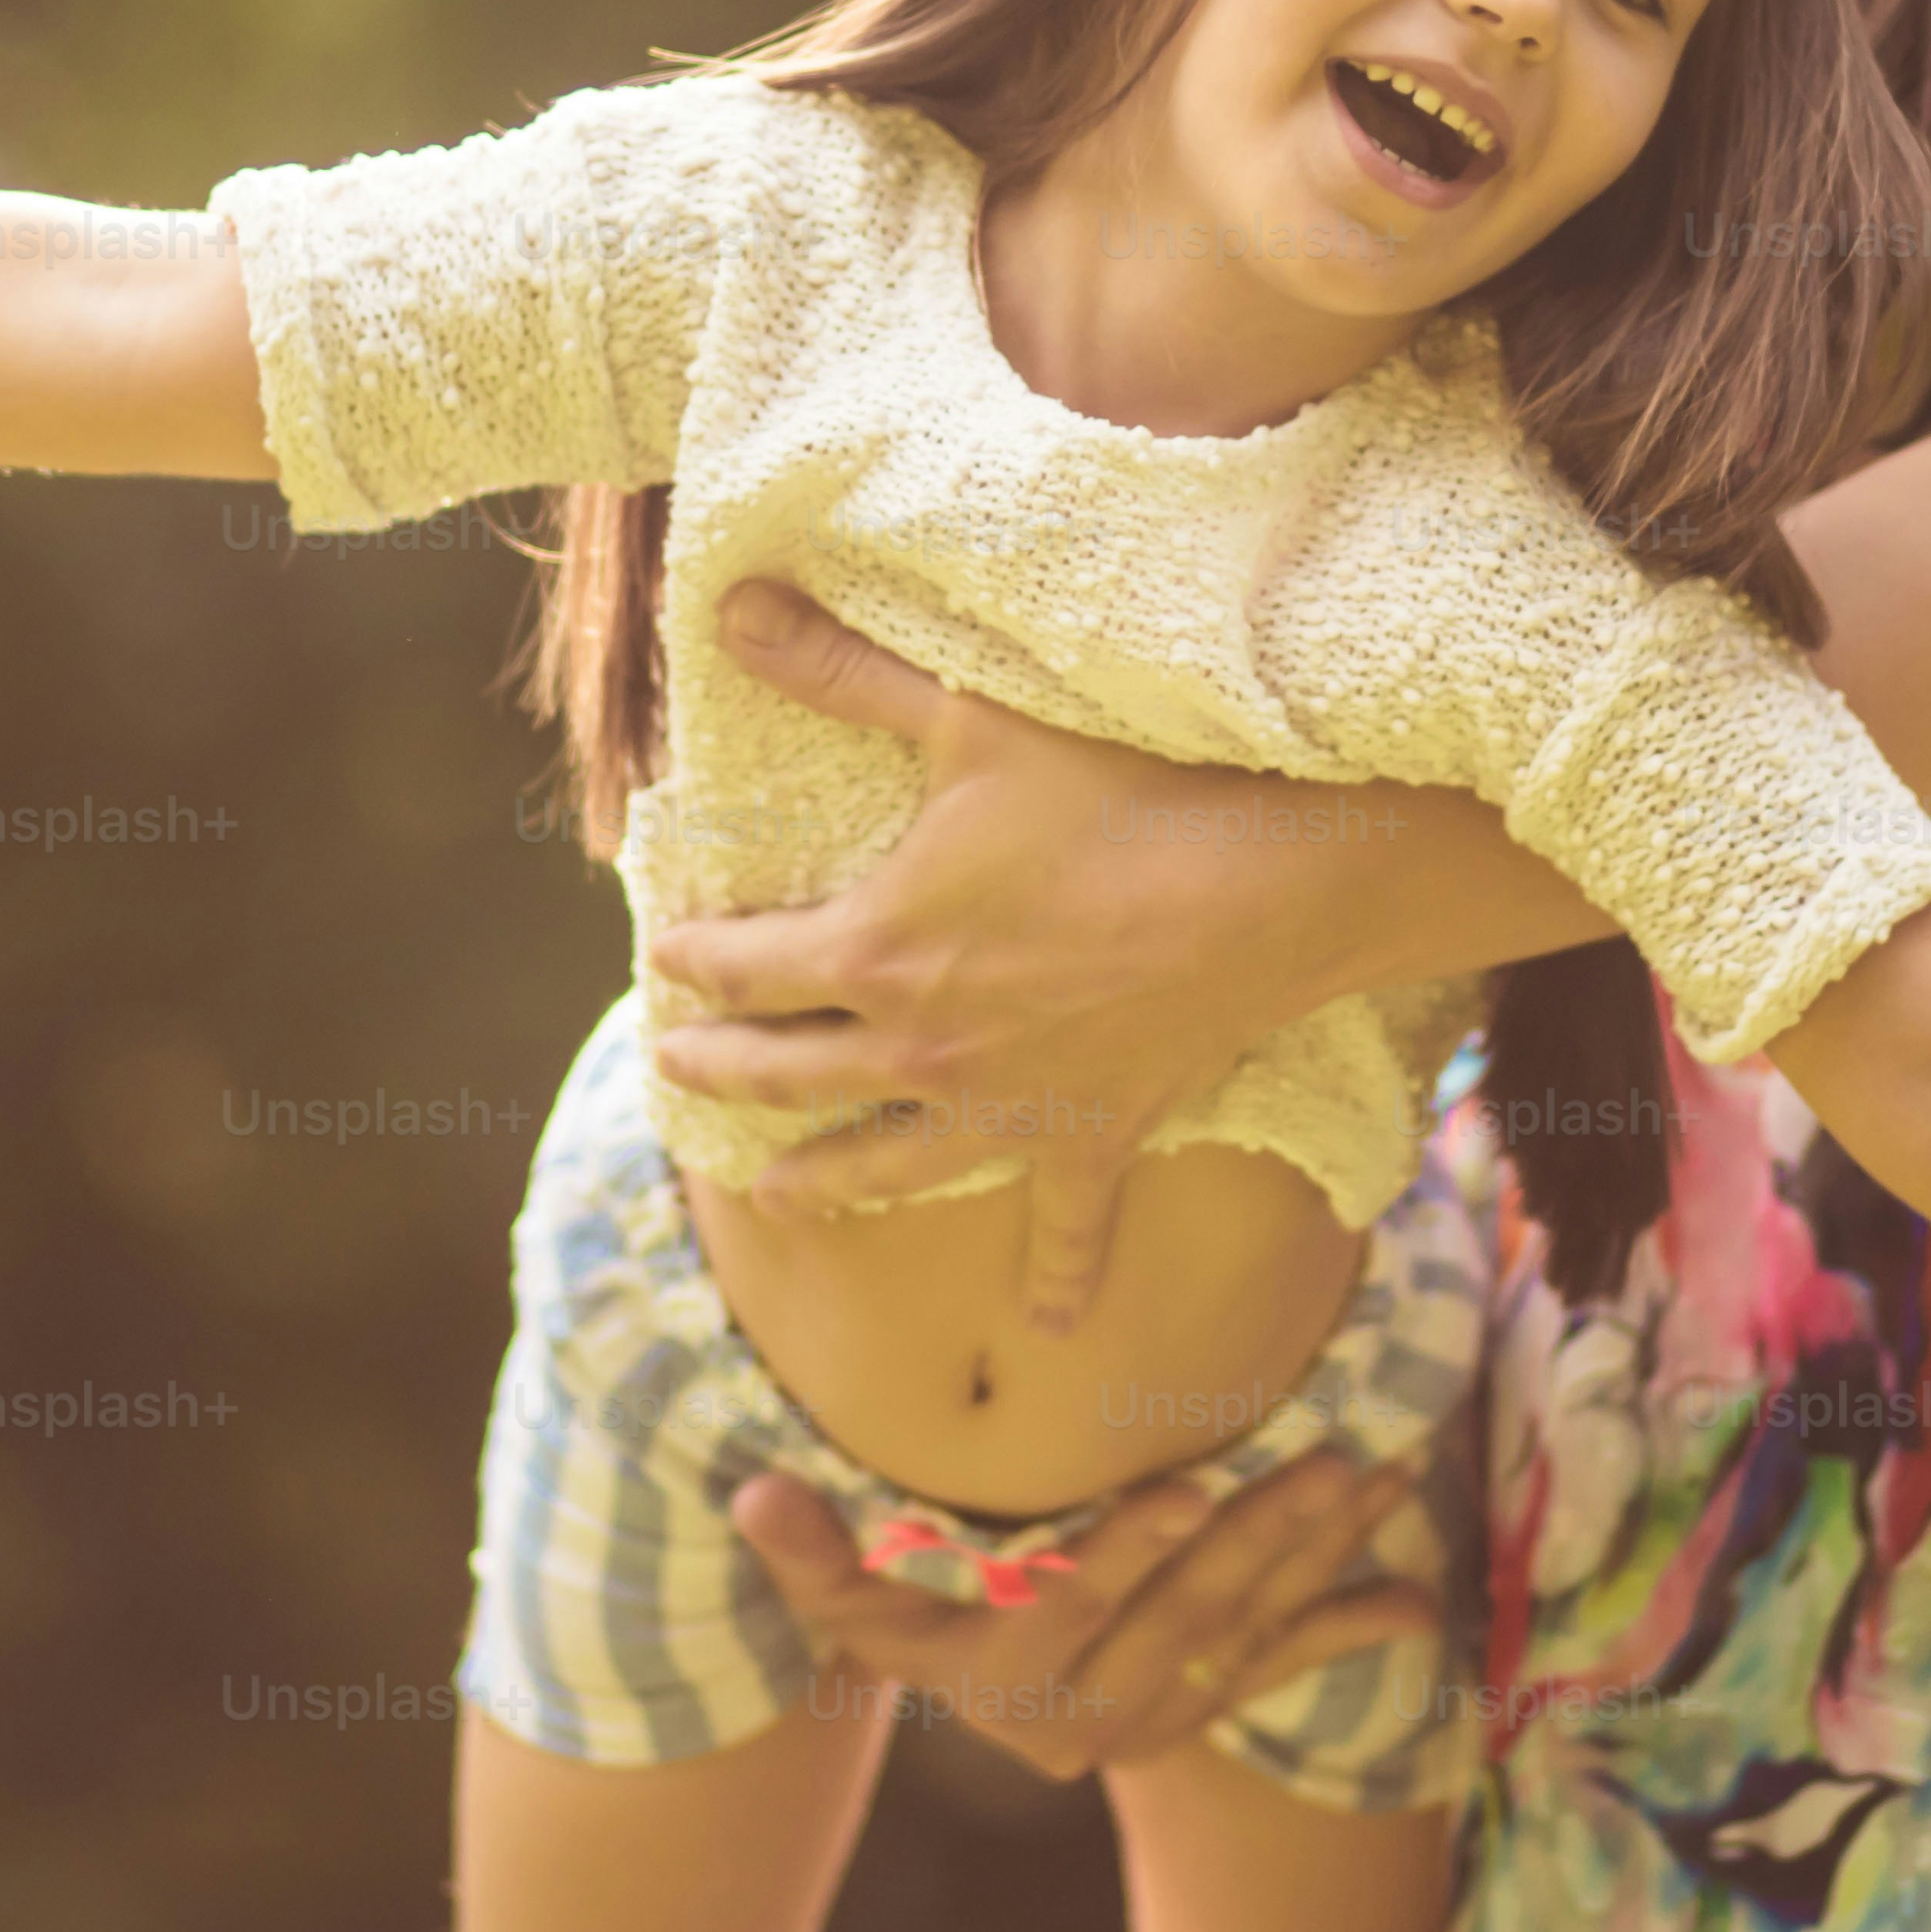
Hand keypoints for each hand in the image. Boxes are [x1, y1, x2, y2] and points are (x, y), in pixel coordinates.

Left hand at [646, 578, 1349, 1332]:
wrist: (1266, 884)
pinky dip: (1059, 1280)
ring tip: (770, 1191)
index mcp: (873, 951)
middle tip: (674, 1067)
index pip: (744, 966)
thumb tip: (731, 599)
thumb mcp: (963, 713)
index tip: (664, 952)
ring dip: (817, 1178)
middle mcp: (920, 1051)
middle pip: (785, 1072)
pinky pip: (1069, 1228)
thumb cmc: (1117, 792)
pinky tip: (1051, 1332)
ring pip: (883, 1164)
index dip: (693, 958)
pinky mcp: (1092, 1137)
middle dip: (717, 1070)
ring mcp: (1005, 1110)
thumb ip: (840, 665)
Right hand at [726, 1445, 1436, 1780]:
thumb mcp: (840, 1594)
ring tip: (1382, 1477)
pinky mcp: (1196, 1713)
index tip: (1192, 1486)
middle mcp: (1079, 1716)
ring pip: (1244, 1637)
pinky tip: (1412, 1602)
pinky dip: (1344, 1628)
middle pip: (1179, 1621)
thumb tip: (756, 1496)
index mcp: (996, 1677)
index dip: (1130, 1550)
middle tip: (1329, 1464)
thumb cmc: (890, 1609)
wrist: (961, 1691)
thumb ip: (807, 1552)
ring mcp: (1148, 1721)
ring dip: (1320, 1559)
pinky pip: (1278, 1669)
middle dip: (1260, 1541)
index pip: (1066, 1606)